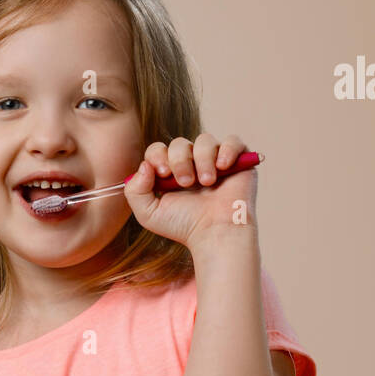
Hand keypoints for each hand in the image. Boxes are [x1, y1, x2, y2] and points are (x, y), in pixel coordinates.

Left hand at [123, 133, 258, 253]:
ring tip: (206, 182)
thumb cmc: (184, 226)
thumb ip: (135, 190)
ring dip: (202, 159)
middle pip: (179, 143)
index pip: (158, 149)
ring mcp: (216, 161)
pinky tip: (222, 168)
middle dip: (179, 160)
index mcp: (170, 172)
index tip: (163, 174)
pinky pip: (234, 141)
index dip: (158, 156)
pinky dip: (227, 150)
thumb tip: (145, 165)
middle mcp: (192, 163)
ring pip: (205, 140)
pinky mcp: (239, 162)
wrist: (214, 235)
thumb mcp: (148, 213)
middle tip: (185, 183)